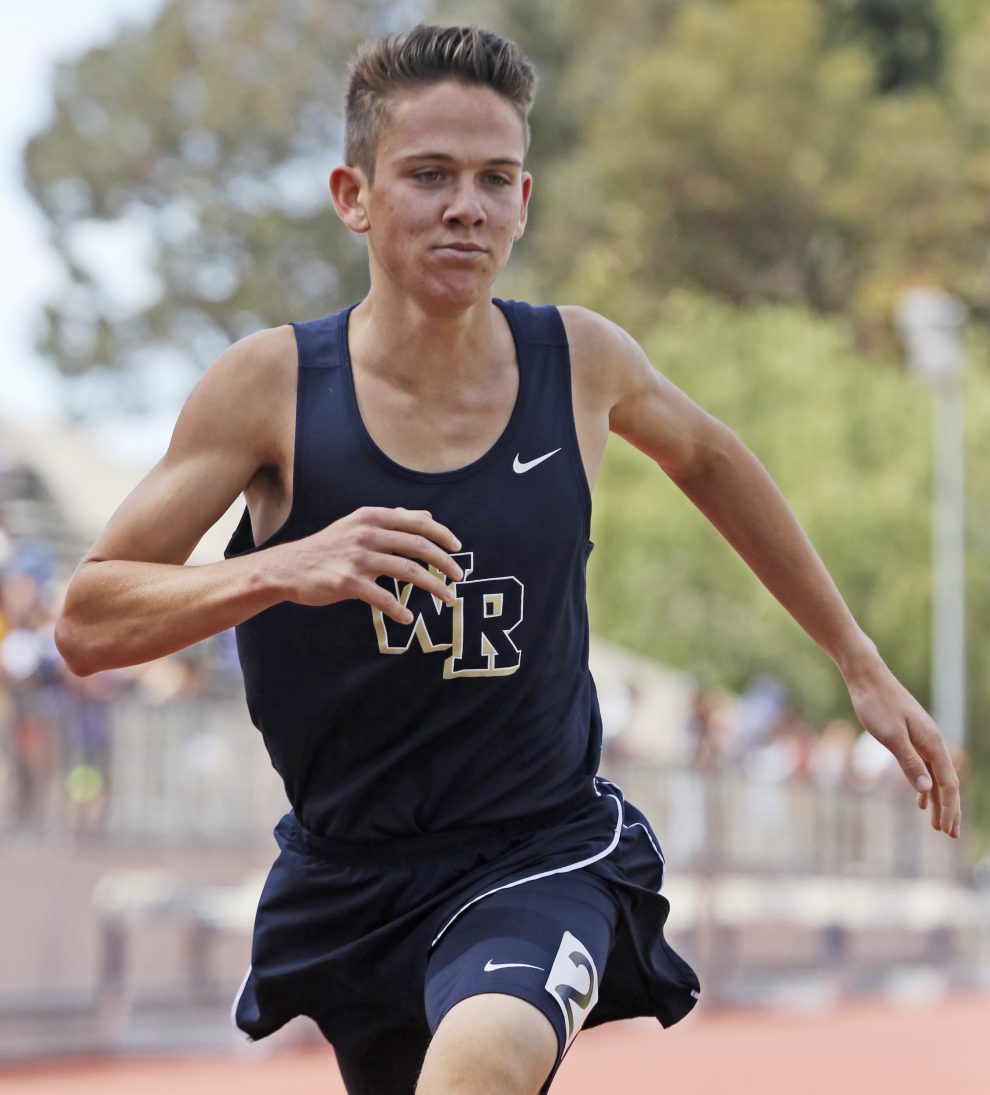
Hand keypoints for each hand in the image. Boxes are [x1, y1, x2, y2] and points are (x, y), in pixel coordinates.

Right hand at [272, 507, 462, 621]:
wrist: (288, 568)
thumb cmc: (327, 548)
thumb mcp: (356, 525)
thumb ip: (392, 520)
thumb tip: (426, 515)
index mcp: (371, 517)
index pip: (417, 522)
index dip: (442, 534)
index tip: (458, 548)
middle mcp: (366, 534)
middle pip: (418, 546)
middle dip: (444, 562)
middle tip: (460, 576)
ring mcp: (357, 559)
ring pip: (408, 571)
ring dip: (434, 586)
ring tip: (448, 598)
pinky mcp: (347, 582)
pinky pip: (383, 598)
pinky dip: (399, 610)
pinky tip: (408, 618)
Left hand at [846, 659, 960, 838]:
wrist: (866, 676)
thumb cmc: (875, 704)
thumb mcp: (889, 735)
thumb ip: (908, 761)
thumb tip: (926, 788)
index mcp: (932, 743)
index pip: (947, 783)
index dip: (949, 808)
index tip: (947, 831)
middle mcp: (932, 741)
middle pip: (946, 782)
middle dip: (948, 809)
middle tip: (948, 835)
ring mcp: (922, 738)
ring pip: (934, 775)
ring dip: (936, 800)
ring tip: (936, 824)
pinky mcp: (910, 735)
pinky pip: (924, 766)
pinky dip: (924, 785)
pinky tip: (920, 798)